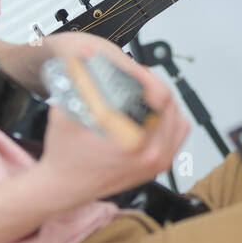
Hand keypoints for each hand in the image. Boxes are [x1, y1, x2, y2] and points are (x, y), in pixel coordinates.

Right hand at [35, 33, 190, 212]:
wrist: (62, 188)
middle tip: (139, 79)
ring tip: (147, 95)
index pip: (161, 98)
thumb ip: (77, 82)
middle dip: (155, 87)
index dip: (150, 78)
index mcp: (133, 143)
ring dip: (166, 104)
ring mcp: (156, 164)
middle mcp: (151, 156)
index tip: (139, 71)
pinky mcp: (156, 168)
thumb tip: (87, 54)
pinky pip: (177, 138)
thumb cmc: (64, 158)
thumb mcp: (65, 114)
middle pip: (172, 106)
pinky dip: (170, 122)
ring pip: (179, 121)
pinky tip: (154, 114)